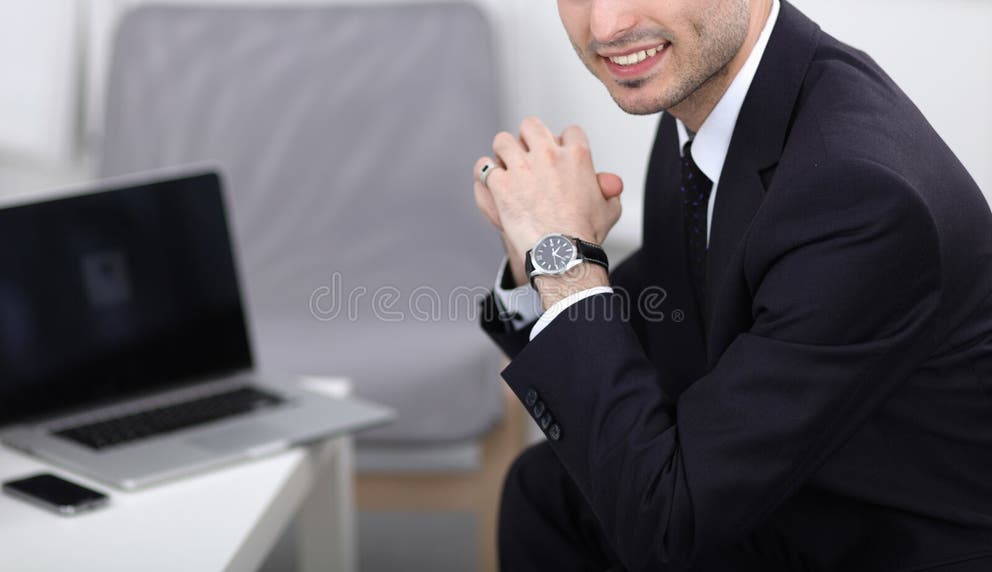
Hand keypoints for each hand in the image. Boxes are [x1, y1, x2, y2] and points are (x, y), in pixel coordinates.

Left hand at [473, 117, 622, 286]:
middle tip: (527, 154)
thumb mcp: (608, 209)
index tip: (559, 155)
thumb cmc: (585, 235)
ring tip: (506, 165)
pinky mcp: (502, 184)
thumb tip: (611, 182)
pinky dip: (486, 174)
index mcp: (577, 156)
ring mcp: (522, 168)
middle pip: (531, 126)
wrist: (561, 253)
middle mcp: (548, 155)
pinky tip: (491, 182)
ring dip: (503, 152)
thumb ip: (609, 191)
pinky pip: (484, 167)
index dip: (563, 142)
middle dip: (528, 137)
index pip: (569, 131)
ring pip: (503, 141)